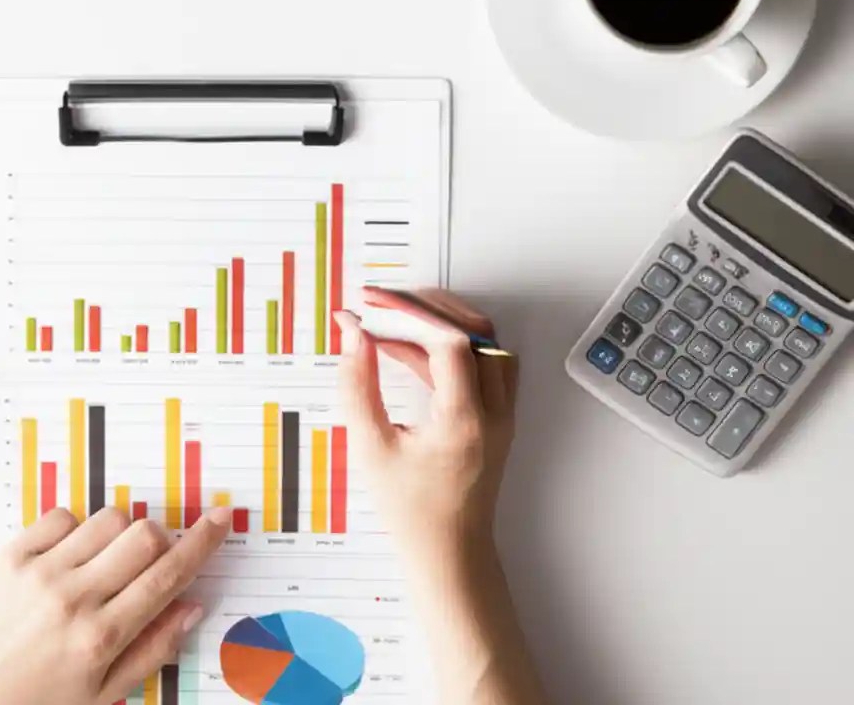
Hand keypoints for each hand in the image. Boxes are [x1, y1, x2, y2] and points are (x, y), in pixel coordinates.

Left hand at [0, 507, 231, 704]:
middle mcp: (74, 599)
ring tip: (102, 564)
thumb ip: (153, 648)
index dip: (202, 542)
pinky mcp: (13, 556)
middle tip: (151, 559)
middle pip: (145, 535)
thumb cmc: (33, 700)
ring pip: (108, 519)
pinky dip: (76, 528)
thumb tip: (191, 608)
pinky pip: (63, 515)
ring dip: (119, 533)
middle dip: (161, 539)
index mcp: (102, 636)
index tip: (219, 521)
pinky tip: (69, 558)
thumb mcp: (103, 691)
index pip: (169, 575)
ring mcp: (41, 573)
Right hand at [333, 287, 518, 547]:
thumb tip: (353, 336)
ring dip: (443, 322)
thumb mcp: (371, 449)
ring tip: (397, 318)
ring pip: (486, 343)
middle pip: (475, 332)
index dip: (407, 315)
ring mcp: (502, 414)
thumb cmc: (409, 511)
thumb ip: (358, 387)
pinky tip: (413, 348)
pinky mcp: (498, 416)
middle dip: (425, 307)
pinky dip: (452, 345)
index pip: (448, 343)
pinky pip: (484, 362)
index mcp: (464, 422)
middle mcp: (493, 413)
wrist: (449, 552)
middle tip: (381, 302)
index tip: (369, 308)